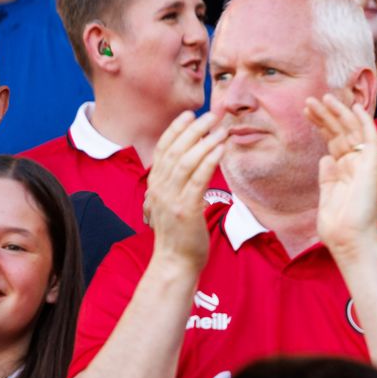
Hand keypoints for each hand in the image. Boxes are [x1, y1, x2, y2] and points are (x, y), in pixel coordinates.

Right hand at [144, 111, 226, 271]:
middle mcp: (159, 189)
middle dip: (193, 130)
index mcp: (155, 185)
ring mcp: (170, 199)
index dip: (175, 130)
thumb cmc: (179, 233)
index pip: (163, 149)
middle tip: (211, 115)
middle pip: (175, 151)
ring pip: (186, 162)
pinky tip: (220, 149)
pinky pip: (197, 180)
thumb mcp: (171, 203)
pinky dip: (209, 161)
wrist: (175, 262)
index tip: (189, 114)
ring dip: (204, 142)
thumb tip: (187, 163)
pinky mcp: (186, 210)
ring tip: (221, 129)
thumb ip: (174, 184)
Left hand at [306, 94, 376, 257]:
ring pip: (353, 130)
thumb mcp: (326, 196)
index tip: (306, 111)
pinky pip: (372, 138)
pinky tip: (354, 107)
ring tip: (323, 98)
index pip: (333, 140)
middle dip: (326, 115)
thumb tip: (325, 158)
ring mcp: (365, 163)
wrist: (348, 241)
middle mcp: (355, 164)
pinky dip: (365, 122)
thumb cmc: (337, 226)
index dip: (321, 124)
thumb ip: (327, 176)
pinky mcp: (373, 165)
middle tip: (310, 100)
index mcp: (344, 170)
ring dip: (339, 113)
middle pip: (341, 132)